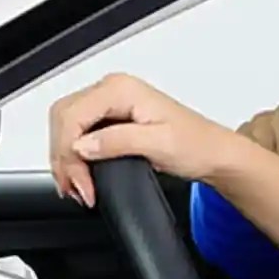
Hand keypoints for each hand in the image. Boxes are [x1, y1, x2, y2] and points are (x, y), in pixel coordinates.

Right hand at [48, 73, 242, 207]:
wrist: (215, 154)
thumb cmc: (199, 144)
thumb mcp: (159, 144)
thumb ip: (118, 142)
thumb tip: (82, 145)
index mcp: (122, 89)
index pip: (72, 115)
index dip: (68, 151)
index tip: (80, 180)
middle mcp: (114, 91)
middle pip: (64, 120)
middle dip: (63, 157)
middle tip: (75, 188)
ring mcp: (112, 104)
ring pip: (66, 128)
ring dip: (66, 160)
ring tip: (77, 188)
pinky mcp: (112, 120)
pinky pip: (79, 135)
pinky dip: (75, 157)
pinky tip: (81, 176)